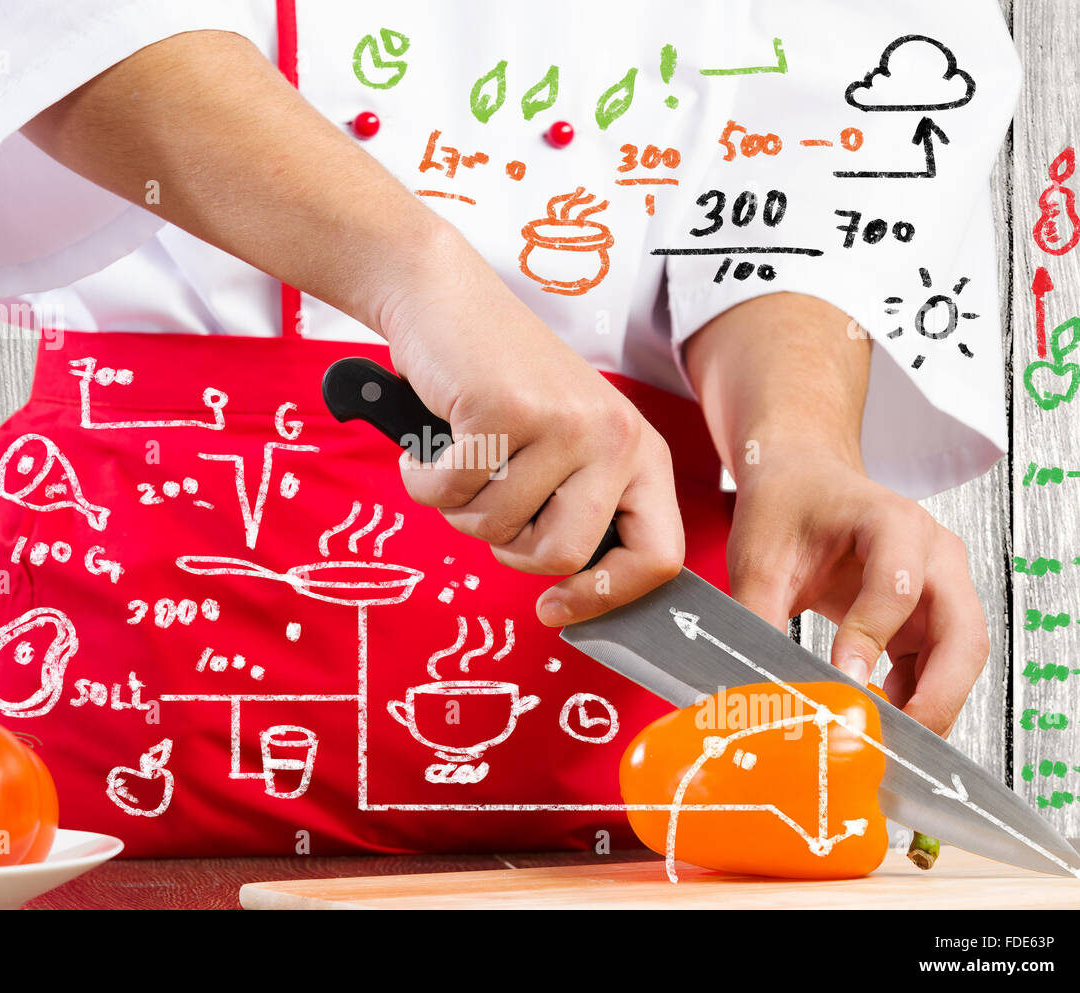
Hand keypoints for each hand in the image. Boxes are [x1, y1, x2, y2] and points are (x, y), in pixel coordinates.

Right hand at [382, 227, 683, 625]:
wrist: (443, 298)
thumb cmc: (497, 385)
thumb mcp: (562, 449)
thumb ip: (578, 510)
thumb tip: (572, 600)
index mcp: (640, 453)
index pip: (657, 558)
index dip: (603, 598)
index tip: (553, 607)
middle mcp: (614, 437)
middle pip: (562, 556)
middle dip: (507, 546)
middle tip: (487, 500)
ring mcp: (562, 422)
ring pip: (497, 529)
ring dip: (458, 505)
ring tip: (460, 455)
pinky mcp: (504, 409)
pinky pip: (449, 492)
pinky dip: (423, 477)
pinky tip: (429, 440)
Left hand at [727, 454, 989, 735]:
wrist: (802, 479)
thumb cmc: (787, 505)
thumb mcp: (759, 557)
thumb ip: (759, 617)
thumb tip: (758, 686)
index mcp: (892, 521)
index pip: (896, 586)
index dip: (870, 638)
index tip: (841, 681)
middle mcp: (934, 552)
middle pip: (962, 631)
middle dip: (937, 694)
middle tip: (899, 741)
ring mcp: (941, 584)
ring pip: (961, 655)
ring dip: (933, 703)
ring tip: (886, 743)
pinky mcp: (930, 614)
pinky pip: (940, 664)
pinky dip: (918, 697)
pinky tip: (880, 721)